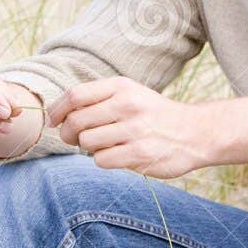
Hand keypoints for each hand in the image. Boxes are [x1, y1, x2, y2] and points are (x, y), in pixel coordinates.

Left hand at [47, 76, 204, 178]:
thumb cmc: (153, 114)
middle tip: (73, 138)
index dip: (56, 110)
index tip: (52, 121)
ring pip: (86, 142)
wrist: (195, 132)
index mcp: (121, 87)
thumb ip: (97, 99)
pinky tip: (117, 155)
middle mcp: (127, 105)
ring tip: (103, 145)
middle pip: (75, 121)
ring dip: (88, 148)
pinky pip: (101, 160)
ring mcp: (134, 130)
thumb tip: (57, 115)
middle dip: (67, 133)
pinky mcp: (139, 154)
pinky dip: (103, 160)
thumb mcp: (129, 94)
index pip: (74, 96)